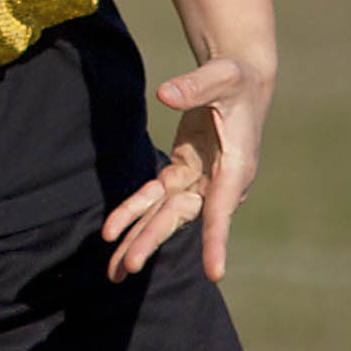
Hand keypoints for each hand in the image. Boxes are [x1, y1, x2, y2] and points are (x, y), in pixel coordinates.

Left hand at [101, 53, 270, 282]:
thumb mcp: (221, 77)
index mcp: (236, 167)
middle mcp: (218, 183)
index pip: (223, 208)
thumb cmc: (235, 79)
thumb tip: (165, 94)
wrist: (238, 82)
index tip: (214, 273)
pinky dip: (132, 212)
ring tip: (113, 271)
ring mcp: (199, 182)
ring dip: (137, 240)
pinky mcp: (182, 174)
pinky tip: (111, 231)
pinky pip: (153, 198)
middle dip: (153, 240)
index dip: (216, 241)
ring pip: (164, 216)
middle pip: (182, 217)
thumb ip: (194, 86)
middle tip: (127, 267)